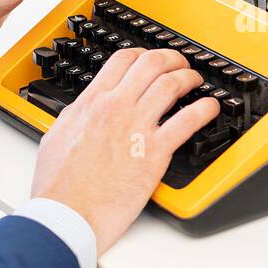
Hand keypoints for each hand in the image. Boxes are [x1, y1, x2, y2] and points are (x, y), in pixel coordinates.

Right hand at [30, 49, 220, 253]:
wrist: (68, 214)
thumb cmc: (59, 185)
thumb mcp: (57, 136)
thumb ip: (75, 116)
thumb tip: (83, 108)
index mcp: (91, 102)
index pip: (122, 59)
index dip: (142, 54)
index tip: (150, 59)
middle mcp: (116, 108)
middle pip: (152, 64)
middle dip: (171, 58)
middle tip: (180, 64)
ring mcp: (137, 127)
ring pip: (172, 85)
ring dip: (189, 78)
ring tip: (196, 82)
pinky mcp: (155, 152)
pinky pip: (188, 121)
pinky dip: (205, 110)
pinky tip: (211, 109)